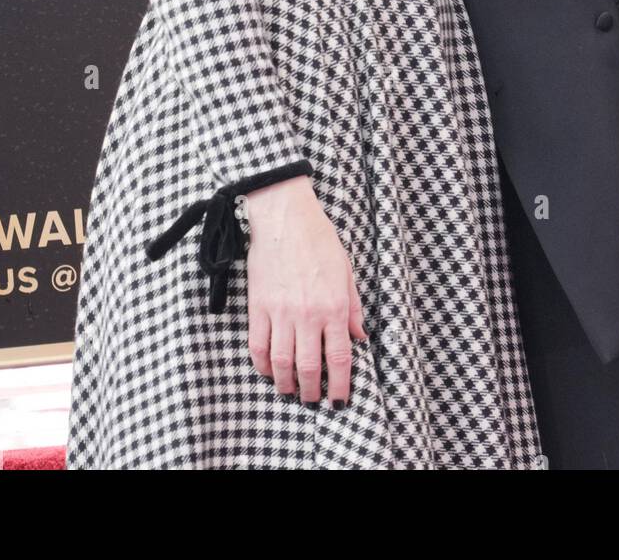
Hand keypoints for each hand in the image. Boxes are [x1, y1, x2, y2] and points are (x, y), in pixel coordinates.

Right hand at [242, 176, 367, 405]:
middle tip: (313, 400)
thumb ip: (353, 308)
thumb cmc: (319, 240)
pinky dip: (263, 366)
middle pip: (308, 368)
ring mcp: (280, 312)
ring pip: (281, 364)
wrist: (285, 217)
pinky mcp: (259, 307)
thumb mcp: (347, 272)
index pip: (338, 359)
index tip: (338, 400)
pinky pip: (258, 346)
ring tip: (290, 392)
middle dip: (311, 392)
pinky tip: (268, 371)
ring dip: (286, 385)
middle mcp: (308, 314)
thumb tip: (360, 338)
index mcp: (334, 306)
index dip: (339, 386)